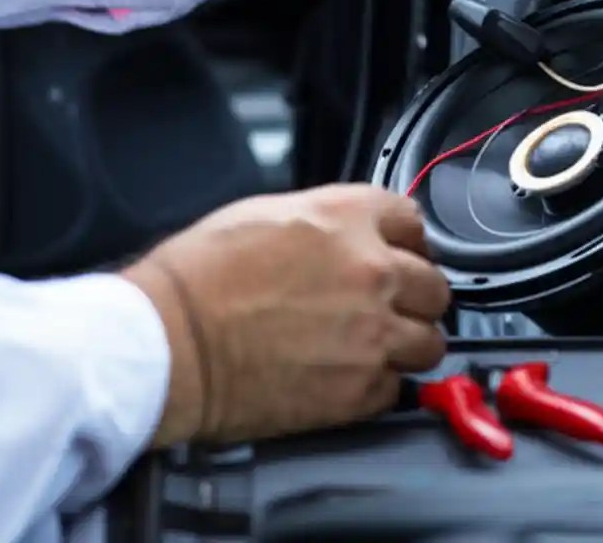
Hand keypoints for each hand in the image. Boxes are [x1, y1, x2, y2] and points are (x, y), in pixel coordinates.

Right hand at [122, 184, 449, 446]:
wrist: (168, 344)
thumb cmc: (196, 278)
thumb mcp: (262, 213)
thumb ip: (324, 221)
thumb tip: (346, 236)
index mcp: (349, 218)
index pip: (414, 224)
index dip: (404, 244)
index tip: (397, 257)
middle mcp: (374, 272)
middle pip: (434, 287)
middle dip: (412, 298)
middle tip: (385, 308)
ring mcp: (374, 333)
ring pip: (429, 342)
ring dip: (406, 345)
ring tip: (372, 348)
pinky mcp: (360, 389)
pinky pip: (396, 388)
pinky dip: (376, 386)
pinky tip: (344, 377)